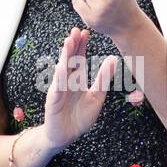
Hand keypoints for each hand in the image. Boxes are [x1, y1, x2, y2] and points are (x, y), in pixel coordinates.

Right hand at [41, 26, 118, 149]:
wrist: (66, 136)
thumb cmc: (80, 117)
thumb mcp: (97, 96)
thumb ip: (103, 79)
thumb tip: (113, 59)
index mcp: (77, 79)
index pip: (79, 58)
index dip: (82, 46)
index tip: (86, 32)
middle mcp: (66, 81)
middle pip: (69, 60)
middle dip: (72, 45)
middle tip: (75, 30)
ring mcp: (59, 89)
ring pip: (62, 70)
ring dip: (65, 56)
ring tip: (68, 43)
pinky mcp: (53, 100)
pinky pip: (57, 87)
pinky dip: (59, 77)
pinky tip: (61, 67)